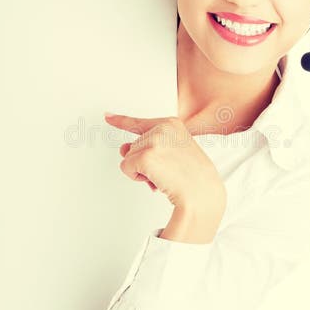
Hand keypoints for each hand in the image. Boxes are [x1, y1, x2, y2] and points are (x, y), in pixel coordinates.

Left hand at [104, 112, 226, 214]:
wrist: (201, 193)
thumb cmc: (192, 177)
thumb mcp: (172, 154)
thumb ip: (147, 147)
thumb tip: (123, 148)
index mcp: (172, 124)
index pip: (140, 123)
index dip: (121, 121)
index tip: (107, 116)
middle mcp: (162, 128)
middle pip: (134, 146)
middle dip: (145, 162)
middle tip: (166, 171)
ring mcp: (154, 141)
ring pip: (128, 157)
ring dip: (142, 171)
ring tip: (164, 175)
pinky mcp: (146, 156)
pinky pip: (126, 167)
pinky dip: (136, 177)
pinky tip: (155, 179)